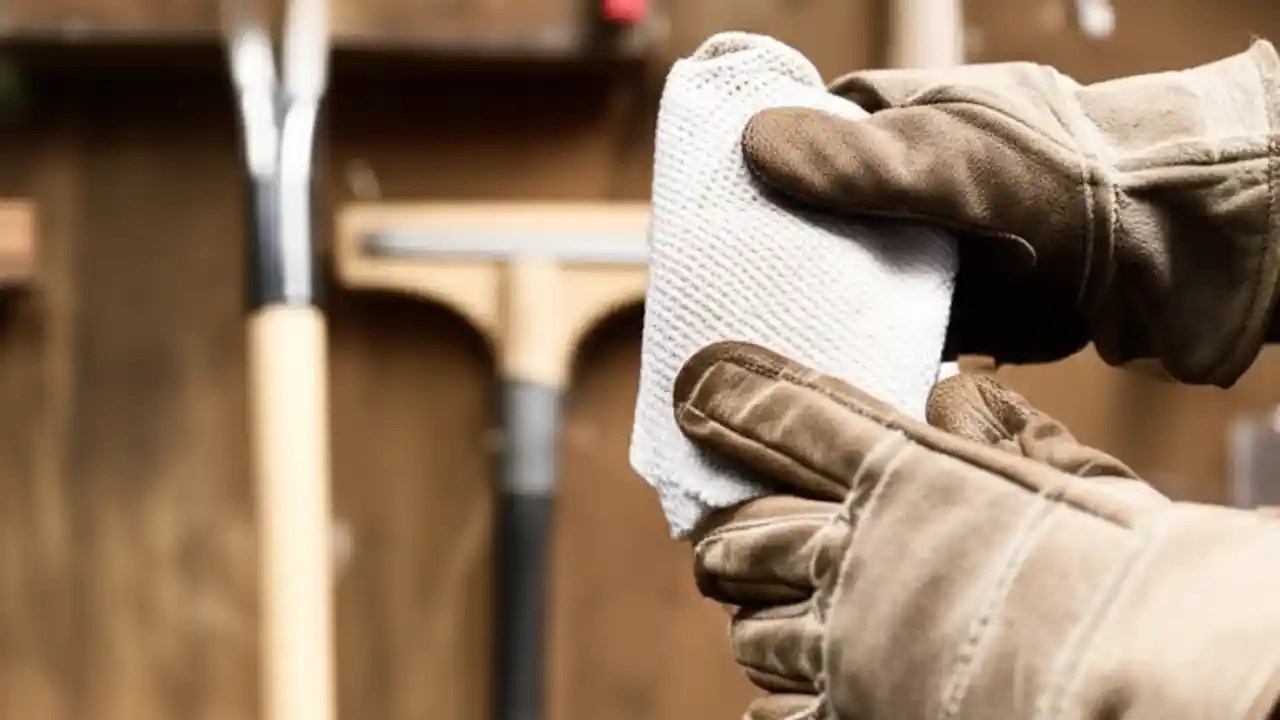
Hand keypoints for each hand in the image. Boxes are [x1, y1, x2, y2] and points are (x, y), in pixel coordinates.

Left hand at [681, 342, 1279, 718]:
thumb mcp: (1076, 478)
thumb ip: (1004, 433)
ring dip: (753, 622)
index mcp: (905, 479)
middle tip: (725, 544)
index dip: (739, 397)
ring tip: (765, 620)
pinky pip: (775, 713)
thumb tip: (953, 391)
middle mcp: (855, 557)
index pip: (798, 421)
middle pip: (742, 538)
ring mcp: (845, 643)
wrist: (1144, 678)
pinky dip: (775, 701)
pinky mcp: (855, 716)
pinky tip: (786, 695)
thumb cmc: (1127, 574)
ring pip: (750, 630)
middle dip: (725, 541)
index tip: (695, 385)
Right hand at [742, 41, 1279, 386]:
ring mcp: (928, 241)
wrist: (1166, 245)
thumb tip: (751, 144)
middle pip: (811, 219)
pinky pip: (889, 326)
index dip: (750, 177)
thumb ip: (858, 158)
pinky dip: (866, 348)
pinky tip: (831, 374)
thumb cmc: (1060, 174)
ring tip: (762, 351)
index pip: (794, 140)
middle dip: (774, 260)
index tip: (709, 223)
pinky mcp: (957, 301)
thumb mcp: (952, 156)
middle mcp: (901, 179)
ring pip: (846, 278)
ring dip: (816, 312)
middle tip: (729, 303)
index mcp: (890, 117)